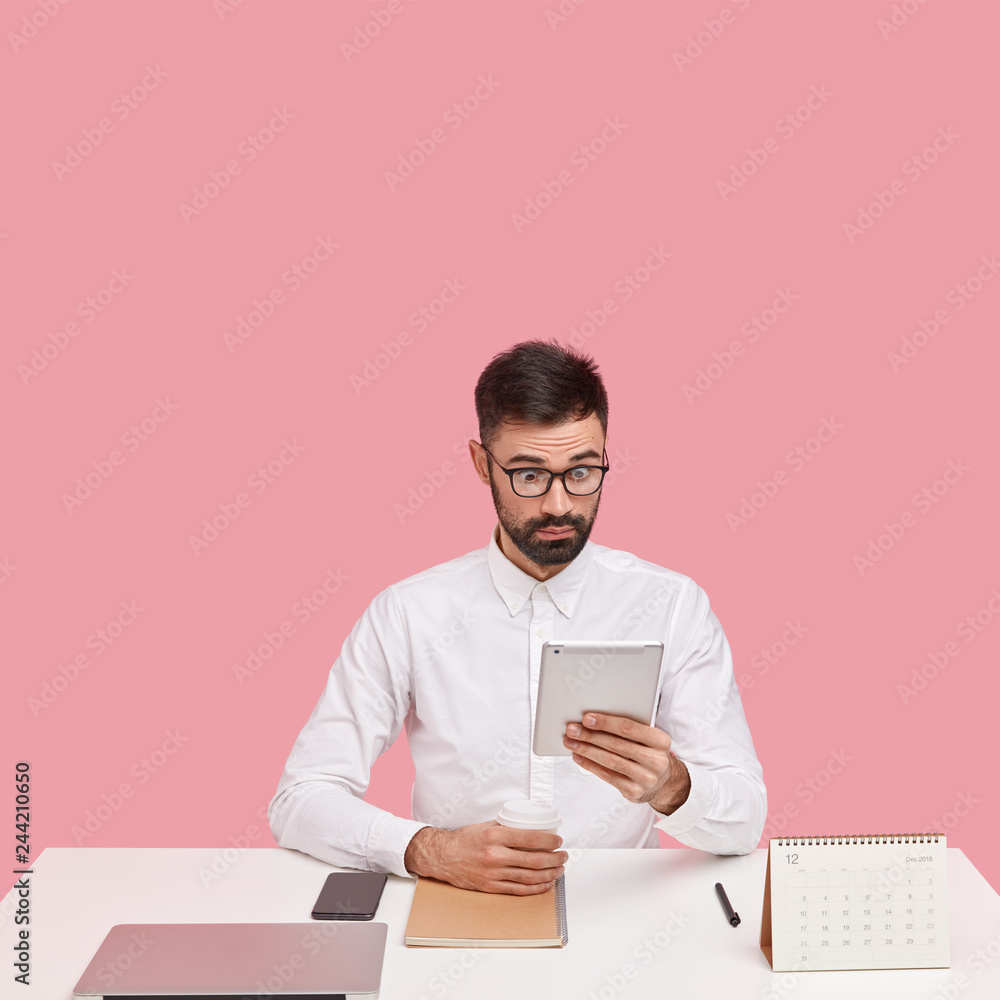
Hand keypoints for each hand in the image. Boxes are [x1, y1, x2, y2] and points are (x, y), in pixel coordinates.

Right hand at [404, 821, 567, 894]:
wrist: (444, 857)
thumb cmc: (465, 840)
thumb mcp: (486, 826)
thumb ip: (507, 827)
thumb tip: (531, 826)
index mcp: (495, 836)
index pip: (530, 838)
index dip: (549, 840)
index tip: (558, 840)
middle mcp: (495, 855)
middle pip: (533, 860)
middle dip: (554, 858)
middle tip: (563, 856)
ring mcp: (493, 874)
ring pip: (529, 876)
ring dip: (548, 874)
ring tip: (559, 869)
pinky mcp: (491, 887)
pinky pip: (518, 890)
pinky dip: (535, 888)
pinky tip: (545, 883)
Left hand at [564, 712, 690, 813]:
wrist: (664, 782)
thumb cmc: (648, 753)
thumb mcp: (647, 738)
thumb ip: (628, 729)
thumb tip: (592, 720)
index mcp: (660, 740)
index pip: (629, 728)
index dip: (606, 722)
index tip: (587, 718)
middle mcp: (656, 760)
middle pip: (616, 745)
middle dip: (590, 736)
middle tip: (572, 730)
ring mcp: (646, 778)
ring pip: (610, 761)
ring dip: (587, 750)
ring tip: (571, 742)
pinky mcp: (634, 792)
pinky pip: (608, 776)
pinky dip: (590, 765)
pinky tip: (579, 757)